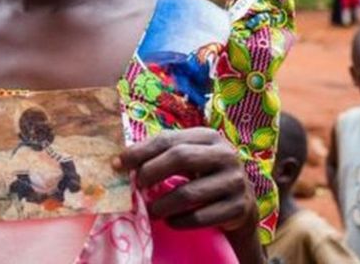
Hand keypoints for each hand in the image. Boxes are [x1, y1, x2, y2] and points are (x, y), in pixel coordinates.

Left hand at [115, 128, 256, 230]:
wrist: (241, 203)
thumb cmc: (204, 175)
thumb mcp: (188, 157)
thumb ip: (160, 154)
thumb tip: (121, 162)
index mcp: (209, 136)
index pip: (168, 139)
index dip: (140, 151)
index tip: (119, 164)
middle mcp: (226, 155)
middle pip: (180, 158)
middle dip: (151, 172)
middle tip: (136, 187)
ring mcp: (235, 181)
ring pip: (189, 193)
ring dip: (162, 204)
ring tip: (150, 210)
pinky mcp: (238, 207)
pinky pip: (200, 217)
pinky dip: (179, 222)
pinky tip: (170, 221)